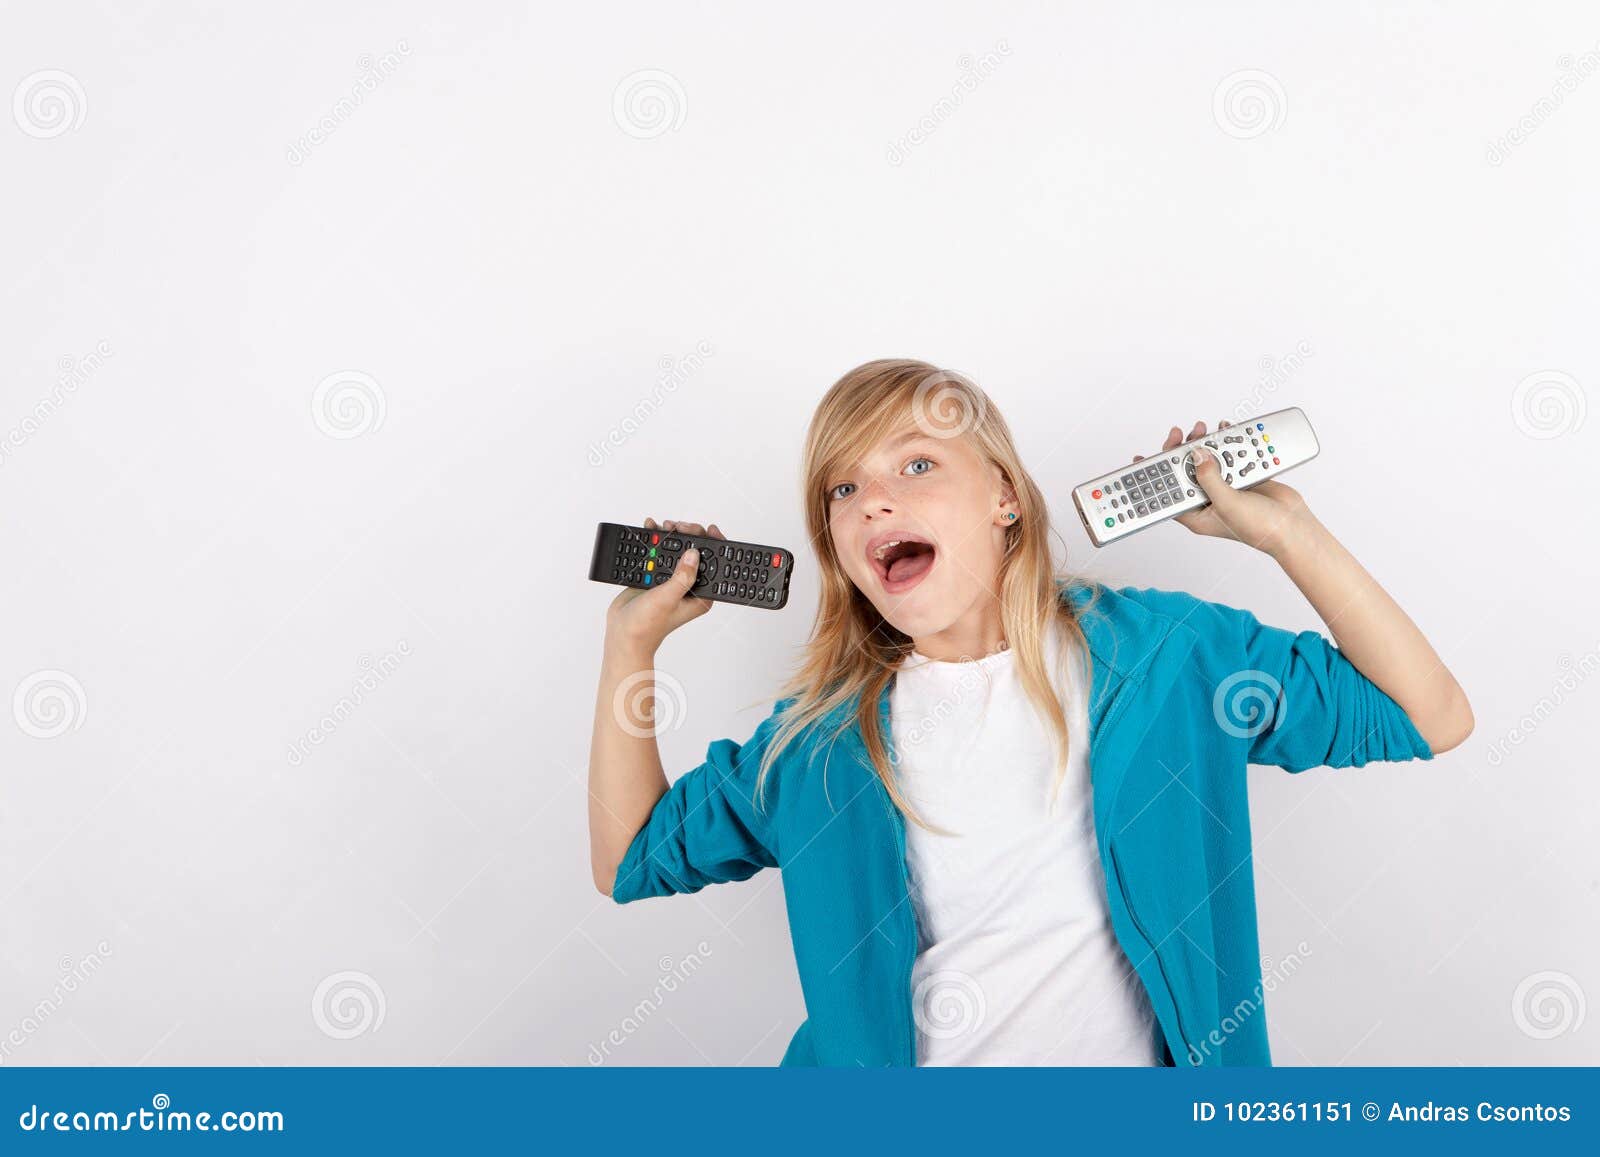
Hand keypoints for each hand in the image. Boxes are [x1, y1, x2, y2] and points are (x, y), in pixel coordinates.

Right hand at [604, 517, 725, 652]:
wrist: (622, 633)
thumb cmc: (647, 626)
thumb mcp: (668, 599)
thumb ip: (682, 576)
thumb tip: (694, 554)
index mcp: (700, 595)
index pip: (714, 565)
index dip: (714, 544)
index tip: (708, 529)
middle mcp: (688, 586)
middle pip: (695, 553)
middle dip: (689, 536)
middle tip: (680, 526)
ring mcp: (671, 580)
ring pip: (676, 551)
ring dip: (671, 536)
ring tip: (664, 525)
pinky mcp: (656, 577)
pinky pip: (658, 553)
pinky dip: (655, 541)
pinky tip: (651, 529)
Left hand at [1134, 420, 1313, 554]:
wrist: (1294, 526)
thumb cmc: (1259, 528)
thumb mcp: (1227, 503)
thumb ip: (1209, 478)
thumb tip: (1195, 455)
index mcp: (1196, 514)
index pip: (1168, 493)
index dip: (1154, 477)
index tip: (1141, 459)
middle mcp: (1208, 501)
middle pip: (1186, 472)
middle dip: (1182, 452)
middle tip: (1181, 433)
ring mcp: (1226, 489)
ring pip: (1208, 461)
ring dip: (1206, 444)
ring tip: (1203, 428)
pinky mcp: (1242, 479)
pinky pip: (1230, 457)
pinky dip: (1228, 444)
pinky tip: (1225, 431)